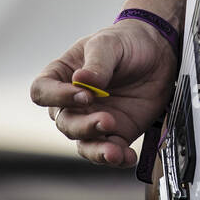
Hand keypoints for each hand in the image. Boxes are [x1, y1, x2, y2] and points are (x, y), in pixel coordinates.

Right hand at [29, 20, 177, 166]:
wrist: (158, 53)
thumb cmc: (125, 42)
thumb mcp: (110, 43)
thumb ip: (97, 62)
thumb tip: (81, 80)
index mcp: (62, 75)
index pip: (42, 91)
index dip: (57, 97)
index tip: (84, 95)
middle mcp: (72, 102)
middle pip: (64, 122)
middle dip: (84, 126)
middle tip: (107, 120)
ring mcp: (92, 119)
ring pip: (84, 143)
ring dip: (98, 150)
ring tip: (115, 152)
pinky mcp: (115, 134)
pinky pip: (110, 152)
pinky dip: (118, 158)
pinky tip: (128, 156)